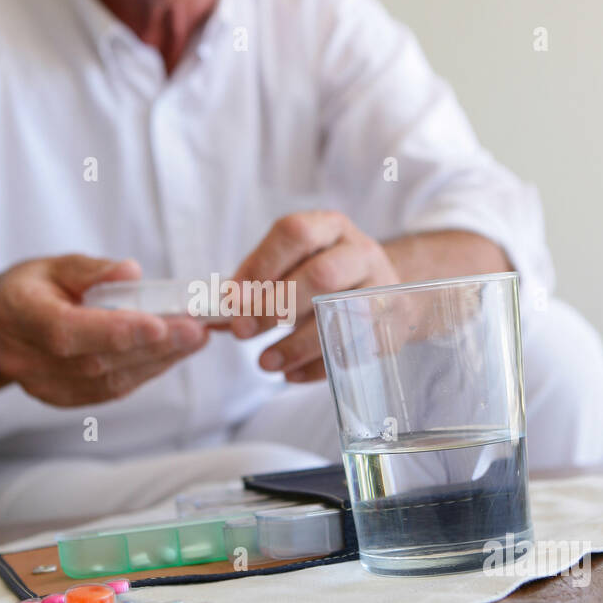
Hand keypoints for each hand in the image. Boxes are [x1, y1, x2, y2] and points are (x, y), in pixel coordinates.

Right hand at [0, 255, 207, 406]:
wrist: (1, 325)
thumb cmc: (34, 289)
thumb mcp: (56, 265)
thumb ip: (92, 269)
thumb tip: (131, 273)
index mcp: (18, 314)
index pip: (66, 331)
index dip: (114, 331)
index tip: (160, 324)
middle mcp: (24, 357)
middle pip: (95, 360)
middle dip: (152, 345)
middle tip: (195, 329)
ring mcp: (40, 385)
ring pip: (107, 381)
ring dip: (157, 360)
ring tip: (193, 338)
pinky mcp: (59, 399)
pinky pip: (109, 391)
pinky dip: (144, 371)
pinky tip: (170, 353)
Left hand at [226, 211, 400, 381]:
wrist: (385, 296)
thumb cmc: (324, 280)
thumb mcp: (293, 268)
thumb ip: (254, 287)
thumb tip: (211, 315)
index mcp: (330, 228)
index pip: (296, 234)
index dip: (261, 265)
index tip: (232, 298)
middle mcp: (360, 252)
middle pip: (321, 276)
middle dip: (275, 306)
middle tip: (242, 332)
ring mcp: (382, 290)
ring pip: (340, 316)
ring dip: (296, 344)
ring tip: (264, 363)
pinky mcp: (391, 328)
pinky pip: (354, 350)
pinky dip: (317, 367)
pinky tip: (291, 375)